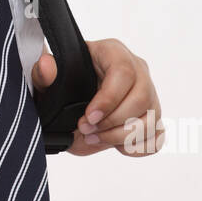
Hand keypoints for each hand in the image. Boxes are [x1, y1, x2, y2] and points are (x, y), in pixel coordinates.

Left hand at [31, 38, 163, 156]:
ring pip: (151, 118)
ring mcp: (149, 93)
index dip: (108, 99)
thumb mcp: (50, 78)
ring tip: (95, 138)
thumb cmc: (65, 83)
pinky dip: (138, 147)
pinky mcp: (152, 116)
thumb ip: (44, 74)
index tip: (88, 117)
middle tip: (86, 131)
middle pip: (141, 97)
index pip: (124, 72)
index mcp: (113, 53)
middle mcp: (138, 70)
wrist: (72, 98)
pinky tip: (115, 145)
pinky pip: (157, 136)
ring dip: (122, 137)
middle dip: (112, 122)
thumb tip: (46, 66)